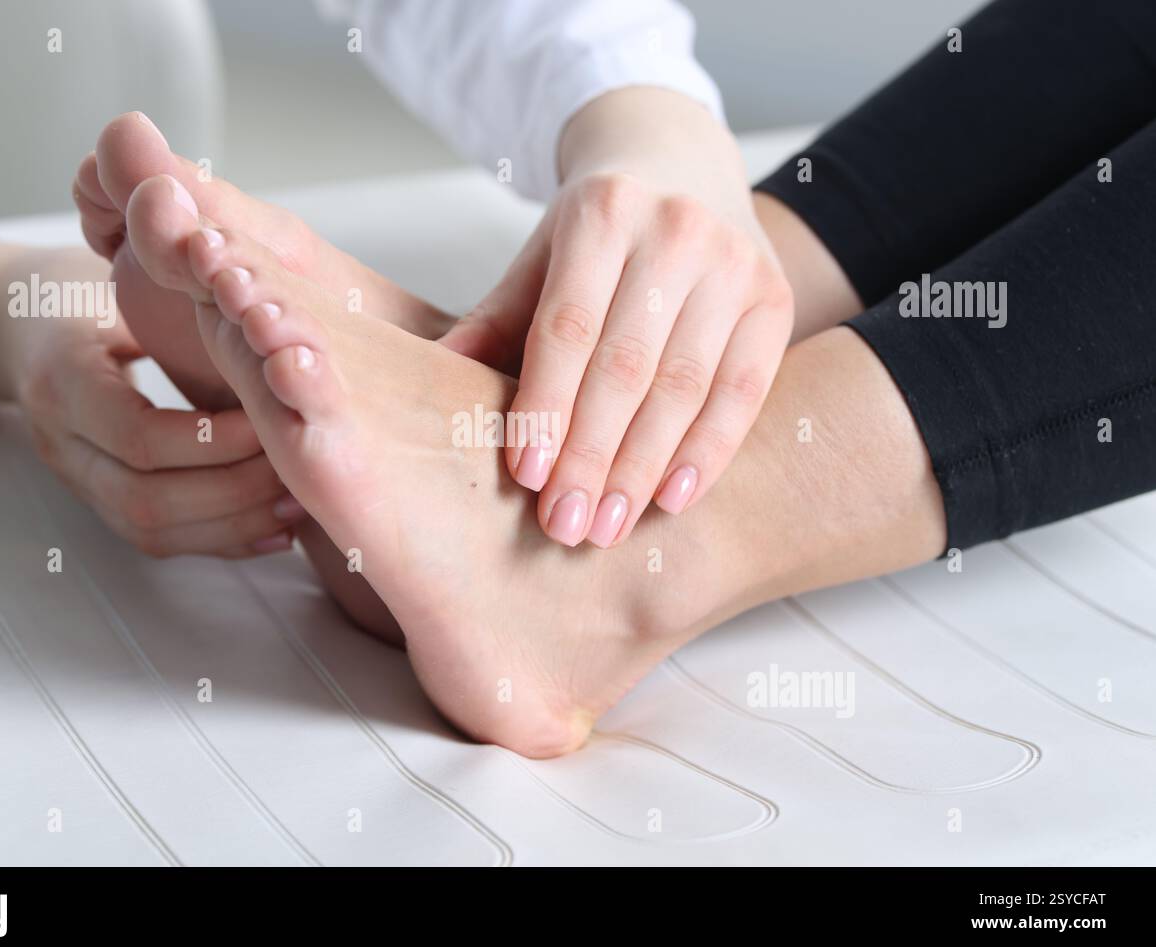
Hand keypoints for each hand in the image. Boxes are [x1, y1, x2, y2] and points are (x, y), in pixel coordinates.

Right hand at [0, 241, 300, 557]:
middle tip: (296, 468)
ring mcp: (75, 476)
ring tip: (295, 504)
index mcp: (62, 379)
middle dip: (233, 492)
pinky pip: (158, 538)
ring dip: (233, 525)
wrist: (15, 320)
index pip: (138, 436)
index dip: (213, 441)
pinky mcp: (98, 497)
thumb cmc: (82, 290)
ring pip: (151, 530)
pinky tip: (274, 529)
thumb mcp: (124, 278)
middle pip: (146, 499)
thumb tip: (270, 323)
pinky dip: (221, 539)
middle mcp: (59, 441)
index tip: (271, 420)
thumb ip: (181, 298)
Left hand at [440, 89, 793, 547]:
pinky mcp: (774, 298)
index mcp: (603, 211)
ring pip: (685, 386)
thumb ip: (495, 321)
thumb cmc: (597, 230)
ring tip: (607, 527)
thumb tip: (424, 389)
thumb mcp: (540, 257)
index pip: (568, 328)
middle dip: (592, 456)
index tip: (528, 479)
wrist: (684, 165)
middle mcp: (676, 230)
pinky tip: (672, 500)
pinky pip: (743, 392)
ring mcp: (735, 262)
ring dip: (643, 469)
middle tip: (565, 527)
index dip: (547, 407)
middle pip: (627, 366)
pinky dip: (707, 452)